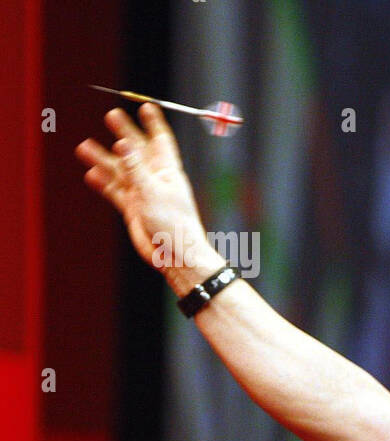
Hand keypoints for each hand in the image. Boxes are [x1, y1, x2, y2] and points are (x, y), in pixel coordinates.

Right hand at [75, 104, 214, 291]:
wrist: (174, 254)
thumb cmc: (173, 223)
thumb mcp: (152, 191)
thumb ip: (135, 168)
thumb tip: (124, 142)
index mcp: (168, 171)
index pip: (161, 140)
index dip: (154, 123)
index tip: (146, 106)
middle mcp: (155, 179)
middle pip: (137, 150)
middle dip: (125, 133)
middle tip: (111, 115)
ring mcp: (143, 193)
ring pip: (120, 170)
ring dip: (103, 158)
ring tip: (84, 146)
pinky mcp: (132, 208)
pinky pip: (115, 191)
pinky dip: (103, 182)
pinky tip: (91, 174)